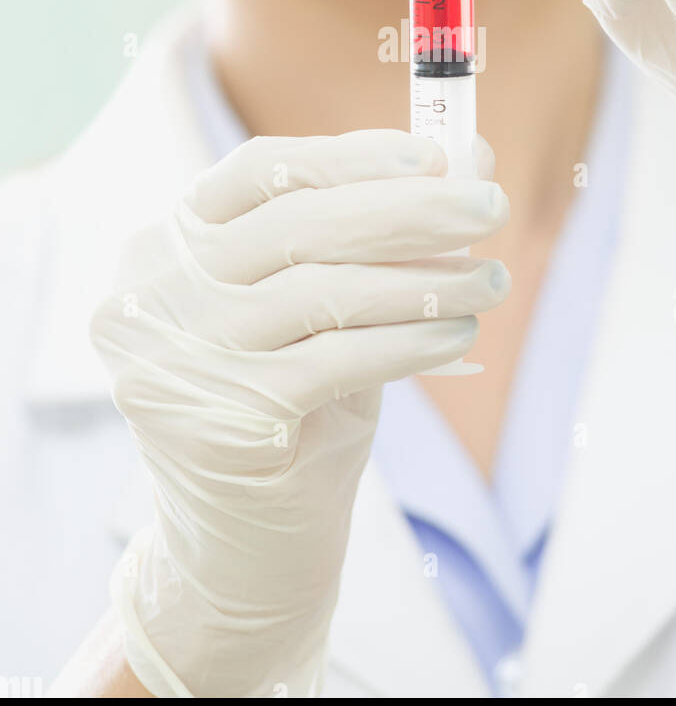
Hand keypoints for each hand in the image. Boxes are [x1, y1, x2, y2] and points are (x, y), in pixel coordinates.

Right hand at [91, 129, 509, 696]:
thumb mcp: (324, 308)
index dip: (352, 157)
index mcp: (166, 245)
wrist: (244, 548)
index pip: (259, 170)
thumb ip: (376, 237)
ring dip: (425, 278)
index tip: (438, 157)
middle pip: (299, 222)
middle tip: (490, 209)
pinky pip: (340, 358)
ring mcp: (177, 358)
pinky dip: (412, 340)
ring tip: (491, 281)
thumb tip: (469, 158)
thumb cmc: (292, 405)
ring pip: (324, 288)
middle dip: (410, 209)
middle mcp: (153, 292)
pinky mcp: (220, 420)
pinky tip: (459, 333)